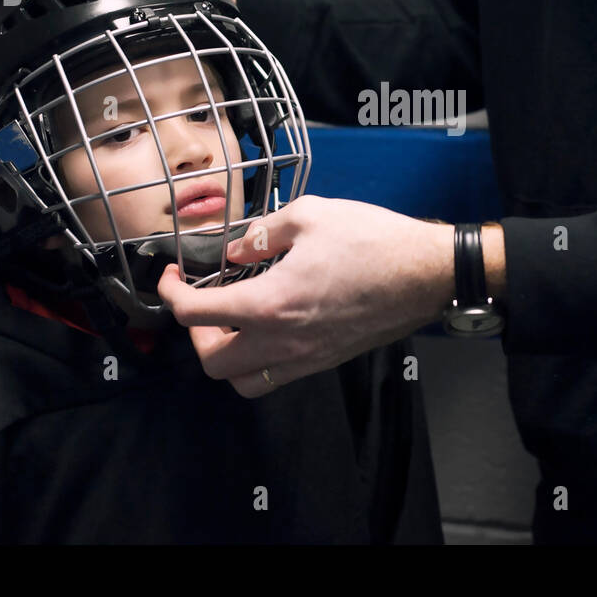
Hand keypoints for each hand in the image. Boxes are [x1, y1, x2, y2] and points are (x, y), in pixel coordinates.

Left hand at [157, 195, 455, 396]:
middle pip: (213, 364)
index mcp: (270, 303)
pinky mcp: (325, 361)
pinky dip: (258, 361)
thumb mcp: (311, 214)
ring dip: (226, 357)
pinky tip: (269, 325)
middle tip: (203, 304)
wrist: (426, 274)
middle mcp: (283, 341)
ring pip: (243, 382)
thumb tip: (236, 249)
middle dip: (196, 334)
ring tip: (232, 323)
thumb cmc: (374, 241)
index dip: (170, 294)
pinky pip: (275, 377)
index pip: (196, 313)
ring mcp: (306, 358)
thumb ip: (263, 231)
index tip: (171, 276)